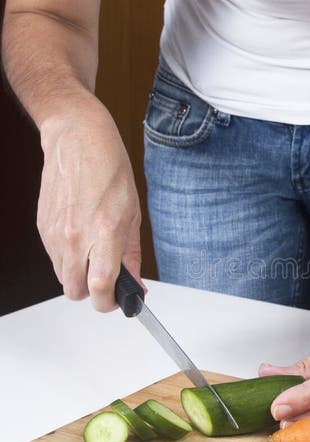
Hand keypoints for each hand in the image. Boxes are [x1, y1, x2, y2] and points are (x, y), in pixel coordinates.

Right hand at [38, 101, 141, 310]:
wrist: (76, 139)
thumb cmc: (108, 169)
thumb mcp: (132, 213)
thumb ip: (131, 255)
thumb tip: (136, 284)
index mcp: (103, 232)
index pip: (100, 287)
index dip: (110, 302)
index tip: (119, 300)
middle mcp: (75, 236)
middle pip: (76, 291)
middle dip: (93, 293)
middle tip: (108, 280)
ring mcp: (55, 234)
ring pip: (63, 278)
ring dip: (79, 276)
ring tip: (94, 253)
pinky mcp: (42, 228)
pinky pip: (54, 259)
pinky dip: (67, 259)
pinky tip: (80, 237)